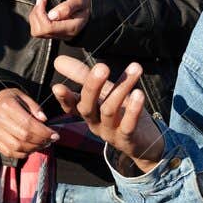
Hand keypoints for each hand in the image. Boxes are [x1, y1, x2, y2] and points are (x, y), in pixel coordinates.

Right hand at [0, 87, 58, 161]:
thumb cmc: (11, 99)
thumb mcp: (24, 96)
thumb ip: (35, 107)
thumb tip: (44, 119)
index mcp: (7, 106)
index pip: (28, 124)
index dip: (43, 132)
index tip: (55, 135)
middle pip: (23, 137)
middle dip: (40, 141)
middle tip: (50, 140)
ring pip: (16, 147)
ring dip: (33, 149)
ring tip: (42, 144)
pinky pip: (9, 152)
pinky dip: (23, 153)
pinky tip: (32, 148)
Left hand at [28, 0, 90, 40]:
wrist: (91, 6)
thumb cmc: (86, 1)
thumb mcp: (79, 0)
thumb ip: (67, 7)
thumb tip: (51, 15)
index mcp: (71, 28)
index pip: (48, 27)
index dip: (40, 13)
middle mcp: (64, 35)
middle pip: (39, 32)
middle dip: (36, 14)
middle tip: (41, 0)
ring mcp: (59, 35)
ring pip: (37, 32)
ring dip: (35, 16)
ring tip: (41, 2)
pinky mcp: (54, 33)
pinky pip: (39, 30)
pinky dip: (36, 18)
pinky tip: (42, 8)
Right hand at [52, 55, 163, 173]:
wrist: (144, 141)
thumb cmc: (121, 113)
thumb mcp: (103, 92)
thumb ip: (83, 76)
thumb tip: (59, 60)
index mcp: (88, 111)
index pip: (71, 105)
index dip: (64, 98)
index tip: (58, 87)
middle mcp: (95, 123)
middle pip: (87, 107)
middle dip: (92, 86)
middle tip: (102, 67)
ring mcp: (110, 132)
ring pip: (109, 111)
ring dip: (120, 89)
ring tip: (134, 70)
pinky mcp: (127, 138)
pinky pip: (128, 125)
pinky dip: (133, 110)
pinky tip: (139, 94)